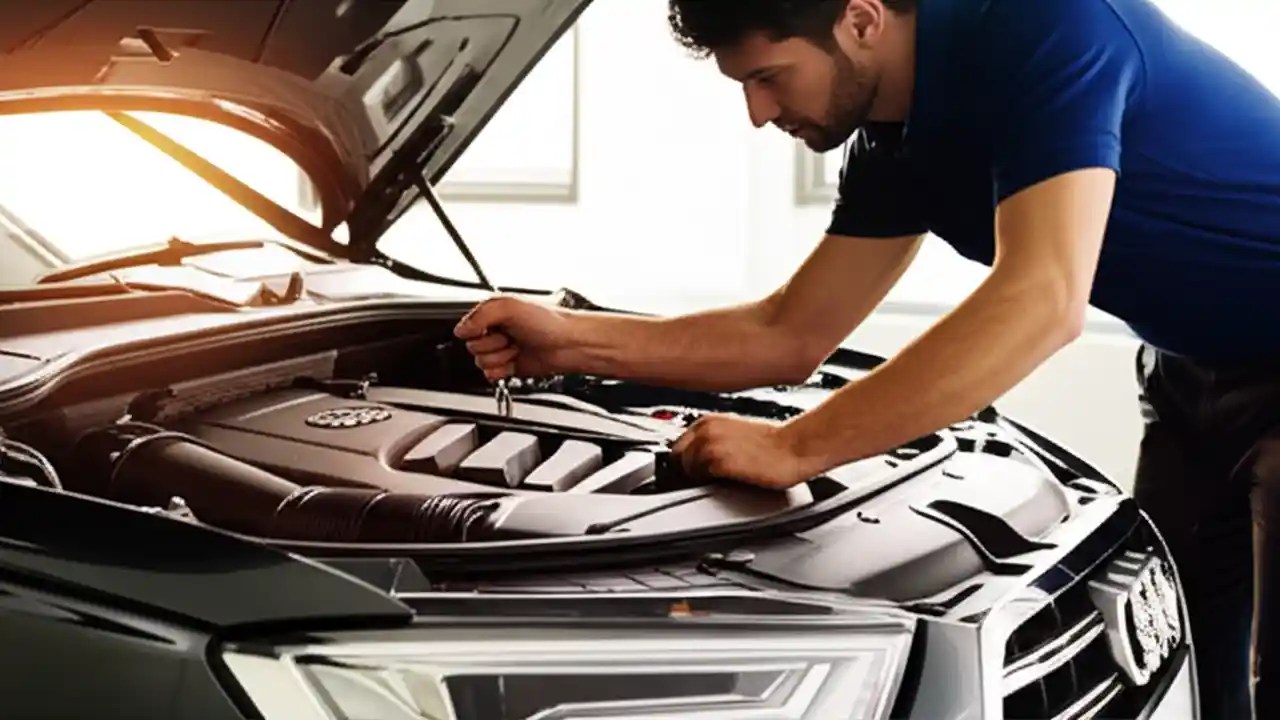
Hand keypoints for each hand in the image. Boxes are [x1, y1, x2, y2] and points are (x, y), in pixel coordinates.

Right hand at [454, 296, 580, 380]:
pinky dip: (501, 371)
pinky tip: (515, 363)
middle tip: (511, 338)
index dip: (479, 331)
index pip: (467, 327)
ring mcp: (502, 349)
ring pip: (481, 362)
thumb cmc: (549, 322)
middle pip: (473, 347)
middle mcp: (496, 330)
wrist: (570, 345)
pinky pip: (490, 375)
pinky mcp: (508, 366)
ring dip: (500, 358)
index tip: (494, 329)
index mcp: (493, 313)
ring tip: (517, 349)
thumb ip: (481, 315)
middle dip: (493, 345)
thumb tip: (460, 330)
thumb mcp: (511, 307)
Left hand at [670, 414, 815, 489]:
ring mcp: (711, 445)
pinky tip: (722, 483)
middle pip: (676, 457)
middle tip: (703, 480)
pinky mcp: (720, 462)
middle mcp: (706, 430)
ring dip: (696, 478)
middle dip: (686, 470)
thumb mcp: (734, 433)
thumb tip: (696, 459)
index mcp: (709, 421)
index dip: (683, 461)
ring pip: (685, 469)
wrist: (795, 448)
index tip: (691, 471)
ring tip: (716, 482)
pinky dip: (705, 484)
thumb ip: (712, 441)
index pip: (678, 445)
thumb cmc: (773, 444)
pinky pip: (698, 478)